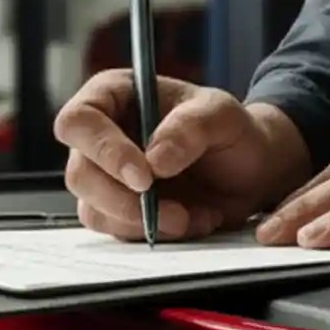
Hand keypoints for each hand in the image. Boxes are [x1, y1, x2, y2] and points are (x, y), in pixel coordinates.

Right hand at [54, 70, 311, 240]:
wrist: (249, 171)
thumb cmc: (231, 131)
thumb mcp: (222, 115)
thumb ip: (190, 128)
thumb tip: (154, 159)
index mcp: (114, 96)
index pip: (79, 121)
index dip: (103, 150)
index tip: (143, 176)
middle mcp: (101, 137)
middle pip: (80, 173)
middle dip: (124, 200)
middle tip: (173, 211)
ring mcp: (106, 177)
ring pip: (94, 209)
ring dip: (142, 222)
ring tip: (190, 216)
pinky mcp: (118, 211)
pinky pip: (116, 231)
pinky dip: (153, 233)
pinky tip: (188, 221)